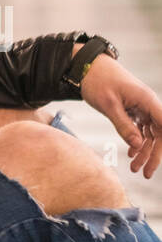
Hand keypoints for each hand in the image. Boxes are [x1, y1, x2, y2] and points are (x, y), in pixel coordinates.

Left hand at [80, 56, 161, 177]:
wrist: (87, 67)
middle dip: (154, 155)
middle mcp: (149, 104)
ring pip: (150, 133)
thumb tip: (137, 146)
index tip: (158, 160)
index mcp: (147, 100)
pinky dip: (137, 142)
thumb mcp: (108, 105)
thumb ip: (123, 125)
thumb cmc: (98, 82)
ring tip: (134, 169)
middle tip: (144, 174)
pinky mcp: (134, 109)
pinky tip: (131, 154)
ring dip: (144, 151)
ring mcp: (142, 107)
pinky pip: (141, 128)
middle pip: (159, 133)